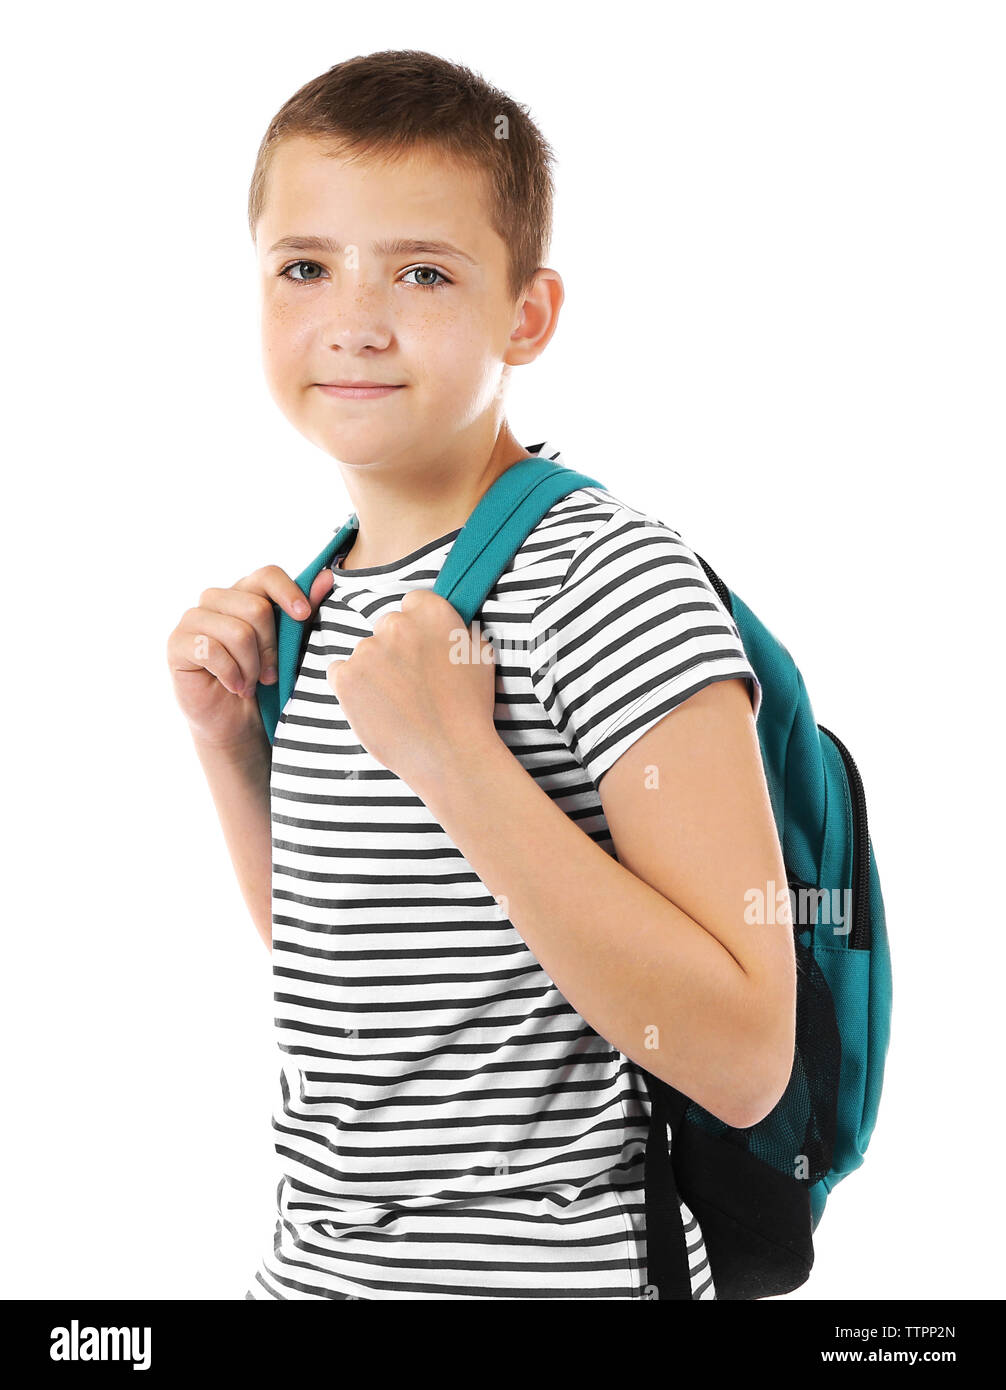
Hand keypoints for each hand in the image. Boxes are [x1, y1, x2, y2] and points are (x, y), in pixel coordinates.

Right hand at [167, 564, 334, 748]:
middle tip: (270, 675)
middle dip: (271, 648)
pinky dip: (231, 674)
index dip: (288, 592)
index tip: (304, 616)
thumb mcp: (290, 646)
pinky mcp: (177, 643)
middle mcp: (215, 599)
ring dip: (251, 667)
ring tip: (250, 682)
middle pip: (256, 608)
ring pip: (238, 632)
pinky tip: (234, 686)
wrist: (236, 722)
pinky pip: (212, 650)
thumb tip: (327, 577)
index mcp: (244, 593)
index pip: (267, 575)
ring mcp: (192, 619)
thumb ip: (304, 611)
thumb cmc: (263, 681)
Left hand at [326, 588, 499, 792]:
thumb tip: (446, 627)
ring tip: (397, 702)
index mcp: (431, 612)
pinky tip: (376, 706)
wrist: (450, 755)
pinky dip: (353, 688)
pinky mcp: (345, 678)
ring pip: (364, 652)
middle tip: (411, 682)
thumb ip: (458, 631)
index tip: (422, 650)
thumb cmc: (470, 710)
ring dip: (375, 670)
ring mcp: (367, 651)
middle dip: (395, 648)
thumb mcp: (480, 657)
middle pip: (386, 626)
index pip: (413, 602)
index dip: (418, 628)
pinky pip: (339, 672)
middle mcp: (396, 624)